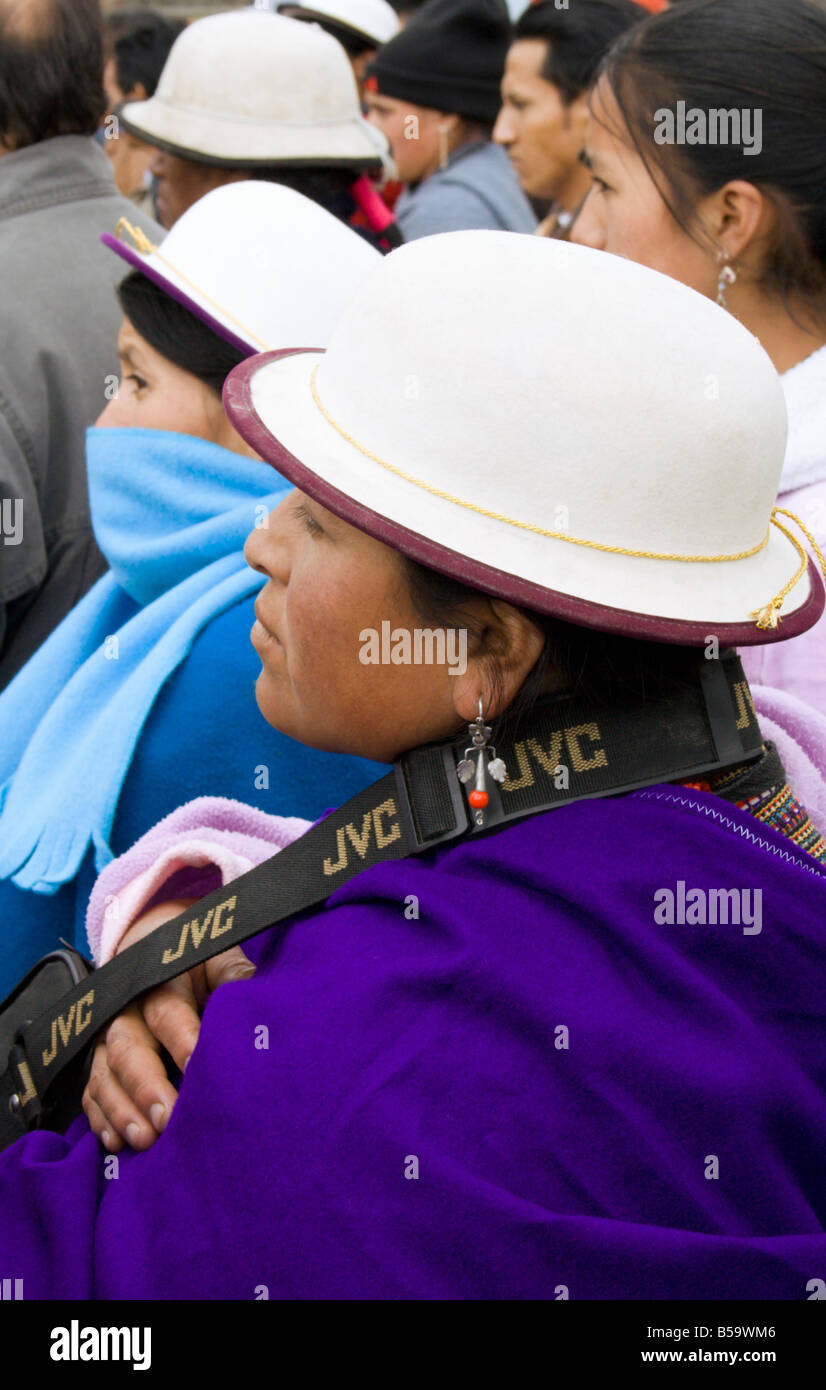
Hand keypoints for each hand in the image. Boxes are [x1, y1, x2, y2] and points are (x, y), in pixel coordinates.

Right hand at [82, 898, 254, 1151]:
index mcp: (160, 982)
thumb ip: (235, 976)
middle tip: (167, 1121)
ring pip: (104, 1073)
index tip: (197, 1068)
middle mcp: (127, 1010)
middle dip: (146, 1087)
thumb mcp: (217, 958)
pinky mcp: (98, 1058)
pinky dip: (99, 1116)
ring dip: (120, 1108)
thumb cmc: (196, 962)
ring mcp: (108, 1037)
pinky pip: (91, 1089)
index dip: (182, 1040)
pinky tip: (114, 1141)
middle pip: (129, 1048)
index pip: (168, 1013)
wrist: (151, 943)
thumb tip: (263, 998)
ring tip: (143, 1140)